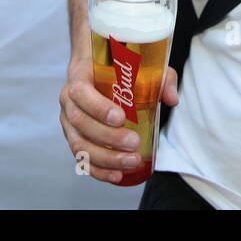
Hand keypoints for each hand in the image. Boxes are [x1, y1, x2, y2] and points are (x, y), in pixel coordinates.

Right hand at [58, 55, 179, 183]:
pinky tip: (116, 175)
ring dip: (106, 157)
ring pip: (79, 144)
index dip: (98, 107)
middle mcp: (69, 101)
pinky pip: (81, 159)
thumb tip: (172, 98)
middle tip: (134, 142)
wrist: (93, 71)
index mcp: (80, 76)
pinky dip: (98, 170)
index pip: (80, 92)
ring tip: (131, 160)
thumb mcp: (138, 65)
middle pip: (80, 122)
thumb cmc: (115, 69)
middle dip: (108, 137)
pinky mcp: (73, 138)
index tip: (121, 117)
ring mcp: (68, 122)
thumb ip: (159, 78)